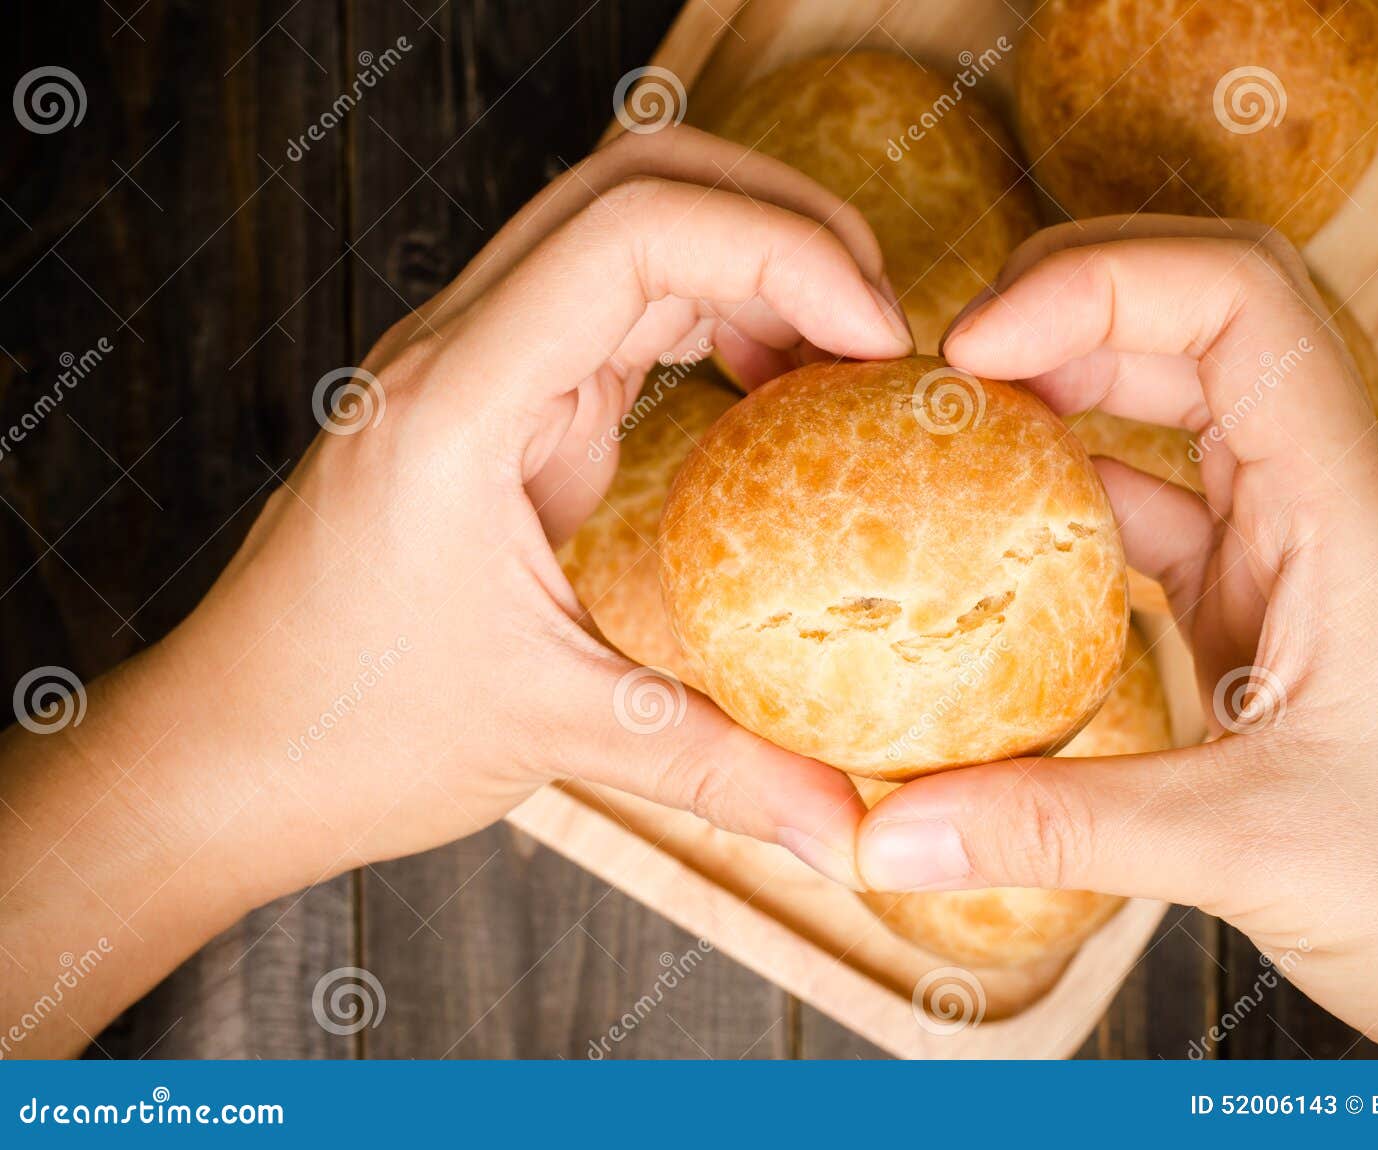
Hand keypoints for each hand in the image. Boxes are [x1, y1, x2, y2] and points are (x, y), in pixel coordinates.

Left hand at [0, 126, 908, 1053]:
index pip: (634, 228)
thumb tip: (850, 824)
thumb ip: (717, 766)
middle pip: (636, 181)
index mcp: (460, 401)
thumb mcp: (549, 734)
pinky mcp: (491, 405)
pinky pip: (612, 309)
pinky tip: (765, 387)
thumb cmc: (343, 730)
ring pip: (625, 230)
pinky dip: (709, 317)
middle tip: (880, 320)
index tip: (876, 337)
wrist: (225, 754)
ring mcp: (472, 367)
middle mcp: (460, 351)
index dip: (781, 249)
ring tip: (842, 353)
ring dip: (748, 262)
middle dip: (781, 221)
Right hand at [855, 217, 1377, 1057]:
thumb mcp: (1253, 851)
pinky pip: (1155, 532)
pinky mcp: (1263, 628)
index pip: (1240, 307)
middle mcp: (1324, 514)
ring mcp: (1293, 566)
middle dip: (1069, 315)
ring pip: (1171, 426)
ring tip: (953, 434)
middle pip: (1199, 332)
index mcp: (1350, 516)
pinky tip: (1001, 551)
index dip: (1101, 283)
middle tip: (945, 366)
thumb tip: (887, 834)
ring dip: (1066, 408)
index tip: (978, 342)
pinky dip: (1073, 522)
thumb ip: (1060, 829)